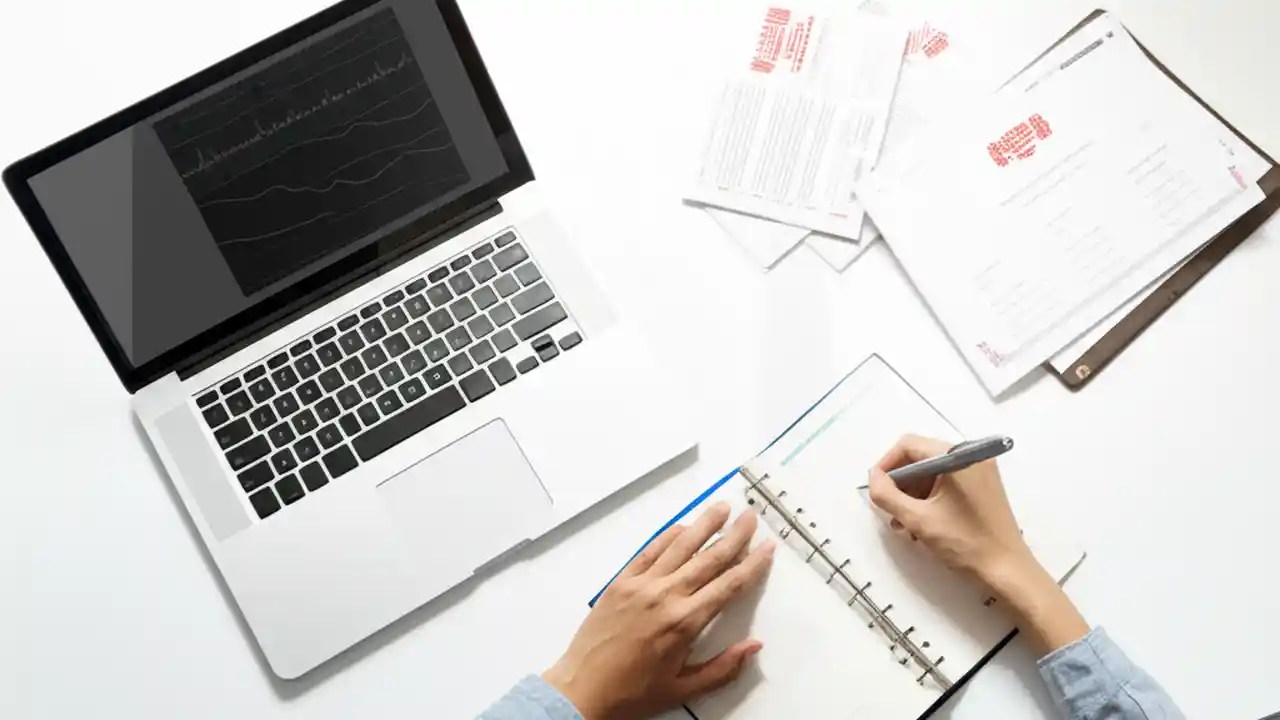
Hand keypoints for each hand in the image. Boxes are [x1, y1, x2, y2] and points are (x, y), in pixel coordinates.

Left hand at [542, 503, 774, 719]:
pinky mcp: (620, 582)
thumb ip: (723, 668)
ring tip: (721, 507)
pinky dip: (667, 536)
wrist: (582, 690)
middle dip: (733, 536)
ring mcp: (641, 585)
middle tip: (750, 517)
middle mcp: (665, 596)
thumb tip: (754, 647)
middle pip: (708, 559)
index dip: (752, 565)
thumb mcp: (684, 689)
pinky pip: (649, 552)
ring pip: (680, 547)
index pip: (728, 586)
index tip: (766, 548)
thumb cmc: (632, 694)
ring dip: (703, 525)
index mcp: (685, 622)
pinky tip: (682, 527)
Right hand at [867, 434, 1033, 583]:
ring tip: (904, 525)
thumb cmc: (964, 544)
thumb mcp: (918, 519)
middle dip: (900, 484)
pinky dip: (930, 499)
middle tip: (890, 511)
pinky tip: (921, 524)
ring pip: (932, 473)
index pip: (909, 445)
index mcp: (957, 456)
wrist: (1007, 571)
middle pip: (920, 458)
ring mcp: (979, 471)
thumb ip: (887, 495)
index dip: (886, 465)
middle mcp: (971, 456)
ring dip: (913, 495)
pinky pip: (947, 483)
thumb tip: (873, 478)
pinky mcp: (983, 486)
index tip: (875, 489)